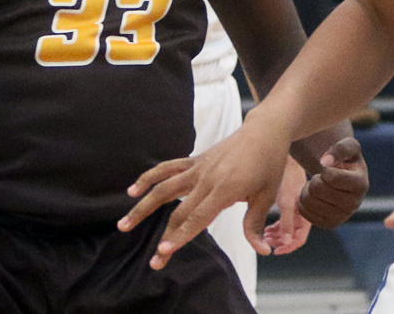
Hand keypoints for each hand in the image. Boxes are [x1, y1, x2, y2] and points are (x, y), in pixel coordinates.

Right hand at [119, 114, 290, 269]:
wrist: (264, 131)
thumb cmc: (269, 164)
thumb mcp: (267, 196)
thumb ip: (255, 225)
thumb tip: (262, 251)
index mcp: (225, 189)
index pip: (198, 217)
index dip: (180, 236)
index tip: (164, 251)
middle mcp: (207, 179)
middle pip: (179, 212)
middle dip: (165, 238)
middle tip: (154, 262)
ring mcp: (198, 168)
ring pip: (164, 189)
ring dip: (143, 207)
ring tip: (124, 225)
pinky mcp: (195, 160)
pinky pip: (167, 168)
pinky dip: (149, 178)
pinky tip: (133, 190)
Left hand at [263, 158, 310, 254]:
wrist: (286, 155)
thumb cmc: (287, 175)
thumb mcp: (286, 200)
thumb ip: (286, 221)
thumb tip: (287, 241)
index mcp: (305, 213)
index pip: (299, 238)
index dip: (288, 247)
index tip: (275, 251)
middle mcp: (302, 211)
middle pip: (293, 236)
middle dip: (280, 241)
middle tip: (266, 242)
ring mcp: (296, 207)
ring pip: (287, 229)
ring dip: (276, 235)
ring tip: (264, 235)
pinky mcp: (290, 201)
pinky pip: (284, 220)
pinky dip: (275, 226)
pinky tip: (266, 227)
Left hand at [297, 137, 367, 229]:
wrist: (343, 176)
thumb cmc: (345, 158)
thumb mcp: (348, 144)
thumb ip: (340, 148)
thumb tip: (325, 162)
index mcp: (361, 184)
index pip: (332, 177)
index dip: (324, 169)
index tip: (328, 168)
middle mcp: (355, 204)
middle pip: (317, 189)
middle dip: (314, 179)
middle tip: (319, 177)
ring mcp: (343, 216)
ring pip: (309, 202)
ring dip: (307, 190)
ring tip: (315, 185)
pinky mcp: (331, 224)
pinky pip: (306, 214)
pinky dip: (303, 202)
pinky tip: (311, 196)